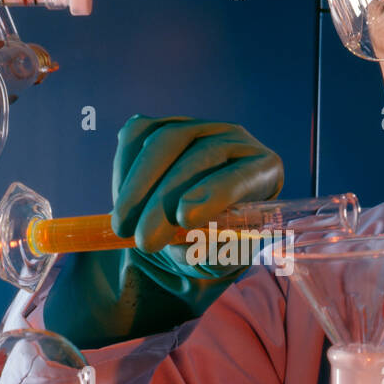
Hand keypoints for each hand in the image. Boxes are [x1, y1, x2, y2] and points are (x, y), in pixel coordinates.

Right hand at [41, 115, 283, 347]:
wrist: (182, 231)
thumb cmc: (211, 244)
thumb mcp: (217, 259)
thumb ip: (213, 254)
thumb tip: (197, 246)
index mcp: (262, 171)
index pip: (243, 175)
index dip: (214, 194)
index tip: (183, 218)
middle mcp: (234, 140)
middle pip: (200, 157)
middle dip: (164, 201)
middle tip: (144, 240)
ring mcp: (197, 127)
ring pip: (165, 140)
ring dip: (138, 185)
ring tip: (122, 226)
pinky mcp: (161, 124)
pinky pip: (138, 133)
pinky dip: (123, 167)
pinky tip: (120, 201)